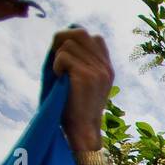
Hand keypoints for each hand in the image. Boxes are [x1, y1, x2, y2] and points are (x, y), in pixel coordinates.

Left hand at [49, 27, 113, 152]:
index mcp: (107, 68)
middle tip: (58, 62)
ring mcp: (99, 71)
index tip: (67, 58)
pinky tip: (61, 80)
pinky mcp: (88, 76)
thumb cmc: (75, 107)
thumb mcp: (83, 81)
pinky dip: (56, 67)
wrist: (82, 131)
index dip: (75, 41)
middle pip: (79, 33)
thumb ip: (81, 61)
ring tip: (62, 76)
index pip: (92, 37)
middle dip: (63, 42)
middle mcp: (106, 68)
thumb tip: (62, 38)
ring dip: (58, 58)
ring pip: (68, 44)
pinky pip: (63, 57)